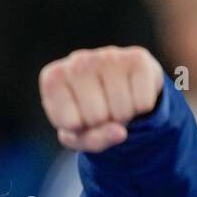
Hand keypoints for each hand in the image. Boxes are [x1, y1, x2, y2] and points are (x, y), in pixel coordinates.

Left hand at [39, 46, 163, 153]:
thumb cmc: (89, 112)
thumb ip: (92, 141)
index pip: (71, 124)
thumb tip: (120, 132)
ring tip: (116, 100)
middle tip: (102, 108)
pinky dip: (141, 107)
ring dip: (123, 116)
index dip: (80, 128)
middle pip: (97, 117)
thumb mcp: (79, 135)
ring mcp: (108, 55)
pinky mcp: (137, 57)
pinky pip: (143, 103)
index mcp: (53, 79)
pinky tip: (131, 91)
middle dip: (103, 122)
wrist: (119, 86)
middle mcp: (77, 61)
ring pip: (122, 111)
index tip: (79, 116)